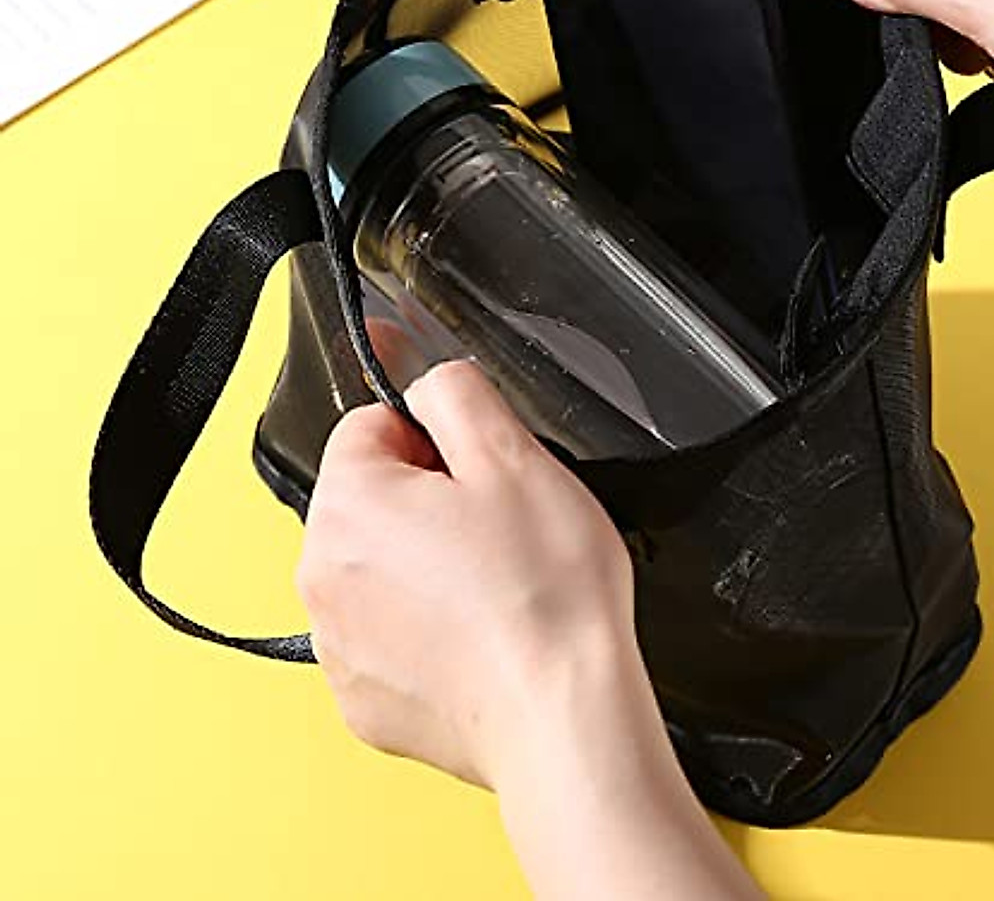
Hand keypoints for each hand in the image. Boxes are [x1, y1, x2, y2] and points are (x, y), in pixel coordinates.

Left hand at [297, 360, 764, 898]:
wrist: (565, 719)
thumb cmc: (545, 598)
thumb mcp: (514, 454)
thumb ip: (456, 392)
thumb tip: (427, 381)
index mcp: (349, 503)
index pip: (369, 426)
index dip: (433, 439)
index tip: (474, 471)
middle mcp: (322, 575)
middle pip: (371, 498)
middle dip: (427, 501)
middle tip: (496, 530)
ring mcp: (338, 645)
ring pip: (380, 567)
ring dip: (425, 565)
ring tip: (494, 588)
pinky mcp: (362, 699)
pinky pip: (387, 635)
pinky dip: (425, 629)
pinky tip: (480, 637)